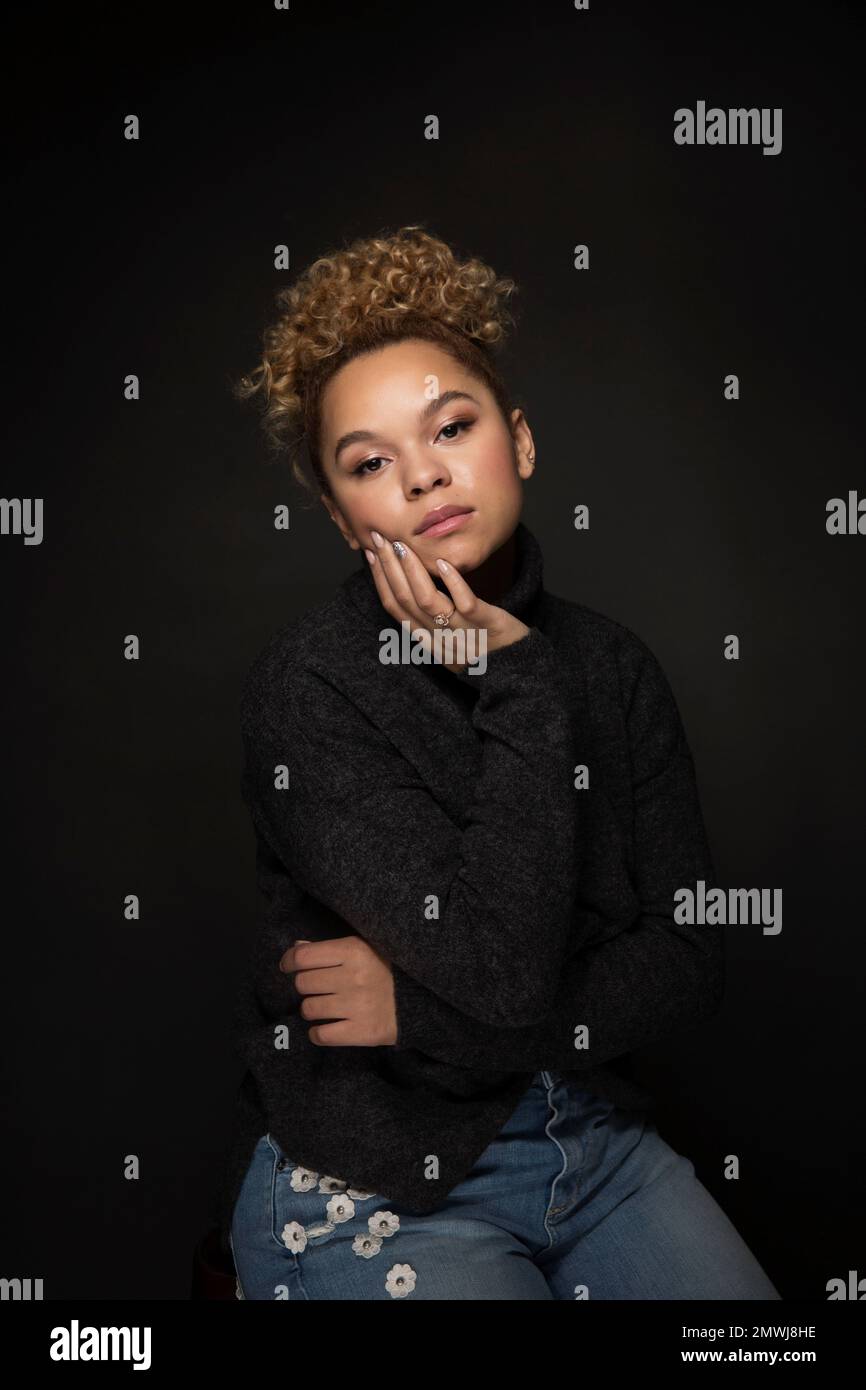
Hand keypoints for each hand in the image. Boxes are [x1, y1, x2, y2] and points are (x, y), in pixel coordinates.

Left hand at [279, 935, 397, 1046]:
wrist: (421, 1001)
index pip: (303, 957)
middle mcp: (353, 977)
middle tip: (319, 988)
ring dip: (312, 1009)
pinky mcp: (362, 1032)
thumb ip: (329, 948)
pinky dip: (318, 1033)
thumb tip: (296, 947)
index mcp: (354, 950)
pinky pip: (320, 1035)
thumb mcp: (364, 949)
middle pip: (303, 983)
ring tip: (327, 1007)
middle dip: (306, 986)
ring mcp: (357, 1006)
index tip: (288, 966)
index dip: (289, 961)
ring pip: (309, 1009)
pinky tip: (328, 1026)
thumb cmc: (388, 970)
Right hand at [365, 529, 529, 673]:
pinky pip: (466, 603)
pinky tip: (442, 561)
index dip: (380, 581)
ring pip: (428, 602)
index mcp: (428, 641)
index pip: (395, 609)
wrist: (519, 671)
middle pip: (406, 602)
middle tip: (381, 539)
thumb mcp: (448, 640)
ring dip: (412, 571)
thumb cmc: (483, 650)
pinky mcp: (487, 624)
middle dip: (389, 568)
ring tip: (403, 546)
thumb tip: (410, 586)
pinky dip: (452, 582)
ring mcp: (463, 632)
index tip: (371, 554)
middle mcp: (440, 639)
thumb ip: (429, 619)